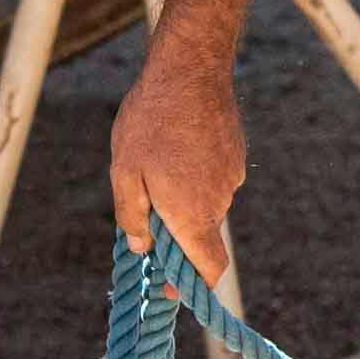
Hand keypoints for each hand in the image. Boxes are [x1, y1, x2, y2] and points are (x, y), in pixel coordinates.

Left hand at [110, 55, 246, 292]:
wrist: (190, 71)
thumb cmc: (150, 122)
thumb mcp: (124, 173)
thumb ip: (132, 218)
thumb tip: (141, 248)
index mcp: (191, 214)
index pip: (208, 269)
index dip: (192, 287)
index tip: (170, 288)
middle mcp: (218, 201)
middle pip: (200, 234)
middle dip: (174, 230)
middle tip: (145, 204)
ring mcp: (230, 177)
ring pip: (205, 202)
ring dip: (183, 196)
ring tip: (157, 161)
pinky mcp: (235, 155)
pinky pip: (213, 177)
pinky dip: (195, 173)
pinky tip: (176, 145)